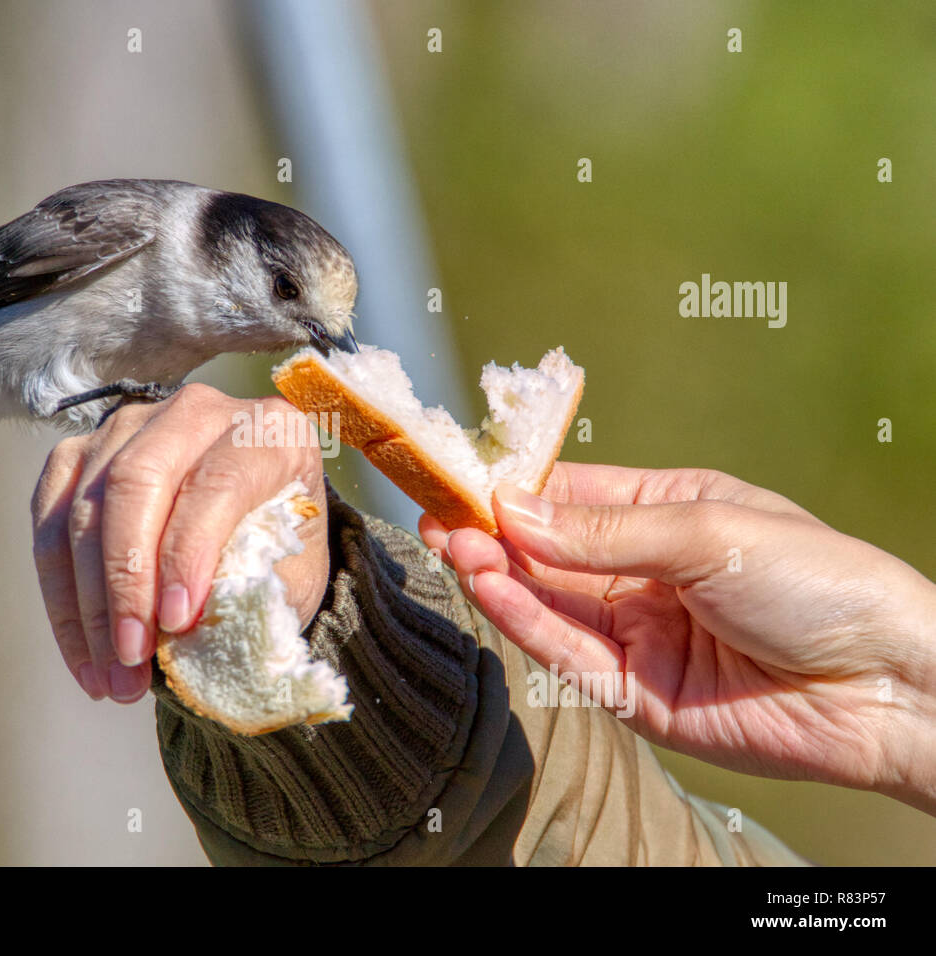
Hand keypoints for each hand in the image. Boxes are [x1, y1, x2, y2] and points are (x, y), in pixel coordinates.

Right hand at [31, 384, 329, 702]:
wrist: (255, 526)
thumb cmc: (280, 555)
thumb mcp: (289, 577)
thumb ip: (252, 596)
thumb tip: (188, 635)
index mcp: (267, 431)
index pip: (216, 482)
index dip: (189, 553)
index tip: (178, 624)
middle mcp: (196, 411)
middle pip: (137, 483)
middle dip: (125, 581)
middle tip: (130, 659)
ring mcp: (130, 425)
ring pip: (85, 506)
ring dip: (88, 603)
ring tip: (108, 677)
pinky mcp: (81, 452)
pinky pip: (51, 521)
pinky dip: (61, 595)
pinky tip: (83, 654)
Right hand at [419, 462, 935, 814]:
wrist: (887, 686)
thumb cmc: (818, 582)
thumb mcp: (707, 532)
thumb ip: (602, 530)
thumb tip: (511, 507)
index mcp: (666, 514)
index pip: (570, 498)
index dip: (514, 488)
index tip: (458, 475)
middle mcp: (642, 575)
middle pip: (548, 552)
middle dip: (492, 532)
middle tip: (436, 514)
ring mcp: (636, 635)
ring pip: (547, 602)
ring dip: (496, 573)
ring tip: (450, 543)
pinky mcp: (634, 693)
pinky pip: (566, 653)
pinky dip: (524, 620)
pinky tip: (491, 586)